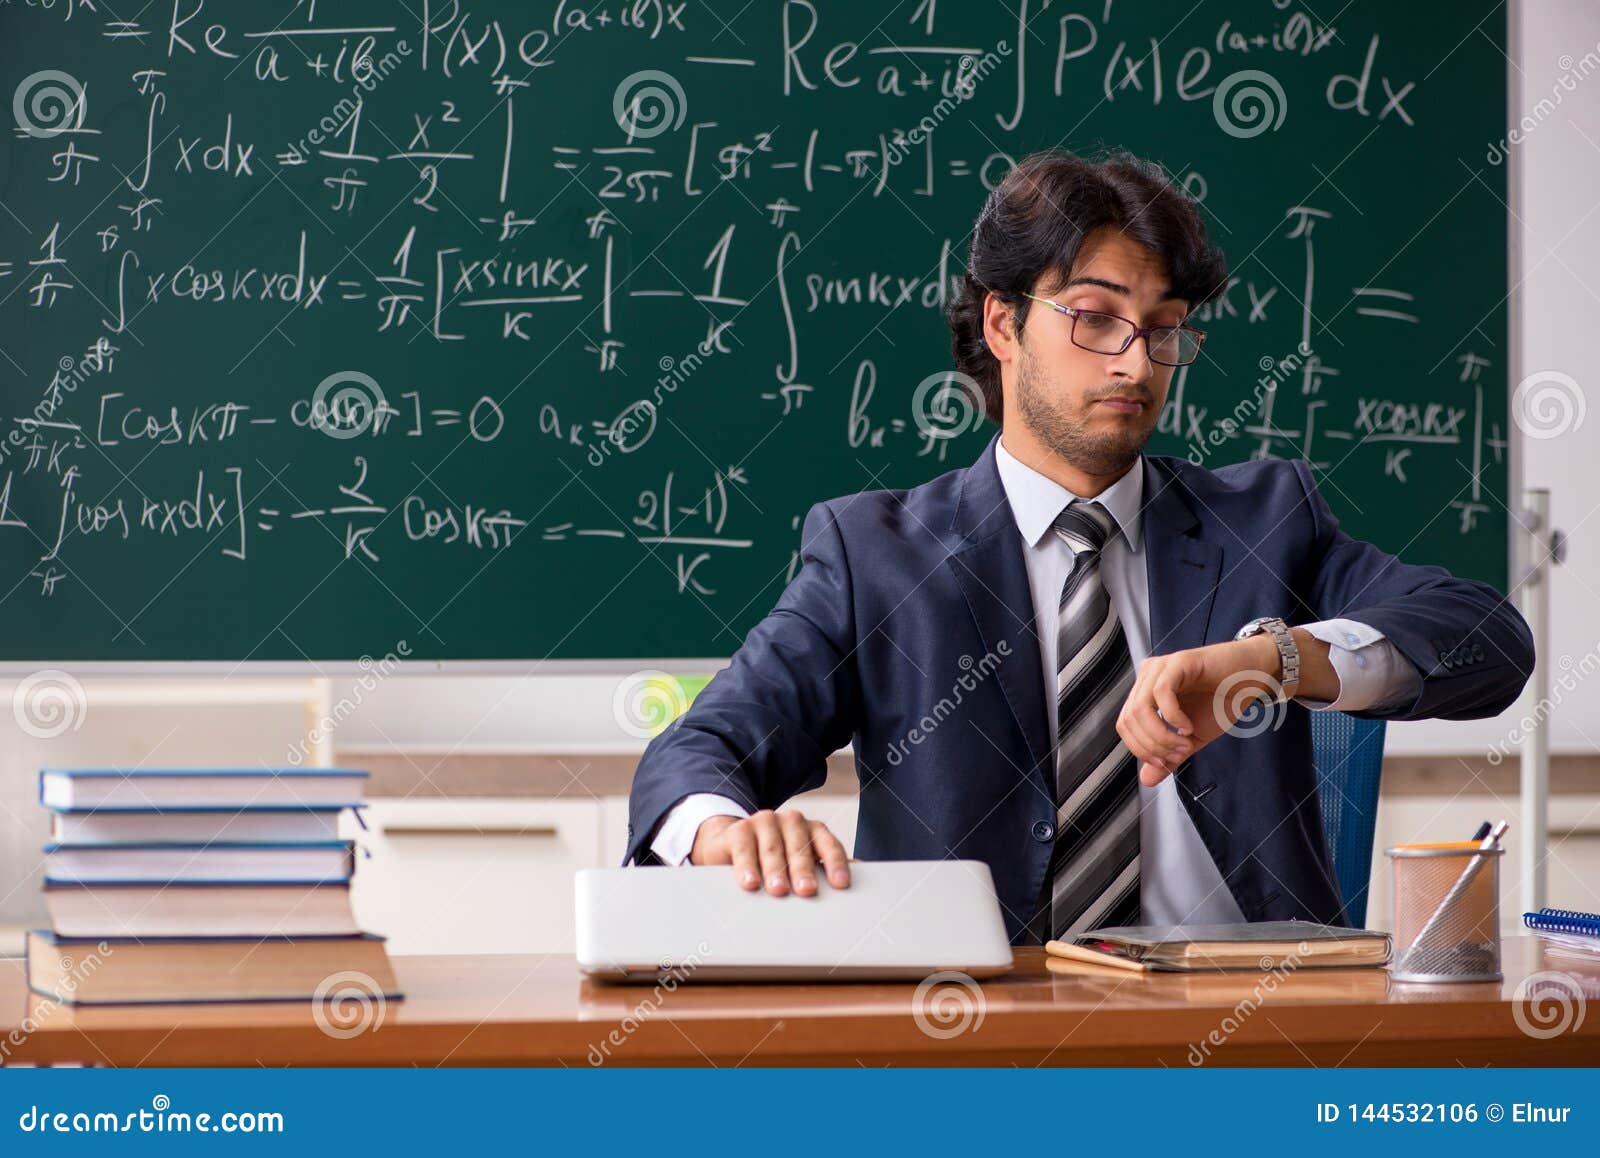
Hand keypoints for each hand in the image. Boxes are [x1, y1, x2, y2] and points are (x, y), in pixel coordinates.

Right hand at [689, 809, 850, 895]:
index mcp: (812, 831)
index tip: (841, 884)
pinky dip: (747, 866)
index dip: (835, 864)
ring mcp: (764, 822)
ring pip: (773, 848)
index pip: (829, 845)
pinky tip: (750, 882)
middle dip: (804, 870)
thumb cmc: (774, 858)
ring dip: (776, 870)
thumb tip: (862, 874)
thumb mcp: (801, 863)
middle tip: (807, 891)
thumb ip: (825, 868)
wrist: (730, 844)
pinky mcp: (739, 830)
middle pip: (800, 847)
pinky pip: (744, 848)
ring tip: (779, 890)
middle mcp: (791, 822)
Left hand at [1116, 631, 1329, 786]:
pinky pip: (1162, 692)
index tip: (1166, 762)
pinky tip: (1188, 727)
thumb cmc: (1222, 702)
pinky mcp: (1178, 661)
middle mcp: (1147, 677)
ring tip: (1185, 743)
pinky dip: (1172, 717)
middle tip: (1178, 755)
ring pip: (1140, 708)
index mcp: (1145, 692)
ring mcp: (1161, 668)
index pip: (1125, 725)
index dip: (1141, 750)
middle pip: (1128, 720)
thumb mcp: (1191, 738)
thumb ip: (1169, 756)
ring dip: (1162, 735)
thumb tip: (1145, 780)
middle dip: (1152, 746)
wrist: (1253, 678)